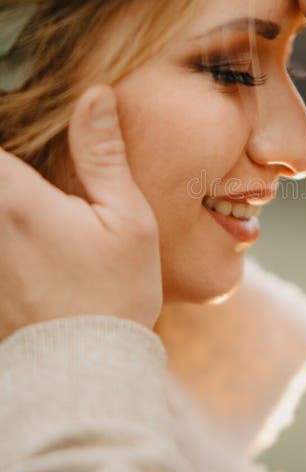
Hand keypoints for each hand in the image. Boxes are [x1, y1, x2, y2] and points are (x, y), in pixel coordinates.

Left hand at [0, 84, 161, 338]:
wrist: (83, 375)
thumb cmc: (114, 296)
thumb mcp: (127, 220)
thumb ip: (104, 155)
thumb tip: (95, 95)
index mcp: (15, 198)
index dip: (9, 115)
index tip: (31, 122)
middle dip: (10, 161)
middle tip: (51, 179)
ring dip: (11, 185)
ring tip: (53, 214)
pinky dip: (13, 223)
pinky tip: (38, 236)